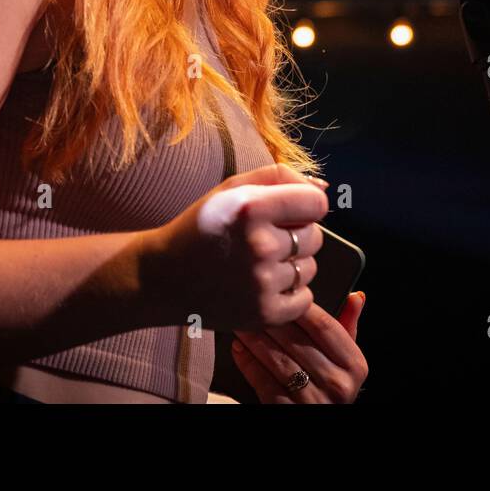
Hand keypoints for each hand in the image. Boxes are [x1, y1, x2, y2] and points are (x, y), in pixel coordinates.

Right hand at [144, 163, 328, 331]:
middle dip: (298, 235)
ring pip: (310, 268)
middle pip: (316, 237)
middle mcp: (259, 245)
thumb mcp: (232, 188)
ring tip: (260, 263)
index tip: (288, 211)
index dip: (305, 205)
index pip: (317, 203)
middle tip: (266, 239)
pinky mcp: (263, 313)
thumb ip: (280, 177)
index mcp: (251, 208)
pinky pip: (305, 298)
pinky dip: (291, 293)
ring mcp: (262, 283)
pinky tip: (264, 284)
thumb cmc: (203, 227)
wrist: (164, 278)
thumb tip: (325, 189)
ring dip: (293, 265)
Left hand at [232, 291, 367, 402]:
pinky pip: (263, 382)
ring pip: (278, 360)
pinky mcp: (286, 413)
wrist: (319, 421)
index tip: (281, 292)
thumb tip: (355, 295)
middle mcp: (337, 385)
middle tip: (253, 303)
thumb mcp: (346, 360)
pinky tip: (239, 347)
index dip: (299, 306)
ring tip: (242, 321)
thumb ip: (348, 327)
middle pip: (298, 342)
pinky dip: (248, 362)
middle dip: (272, 320)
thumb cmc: (331, 386)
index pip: (324, 326)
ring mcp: (312, 401)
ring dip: (256, 338)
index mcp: (355, 366)